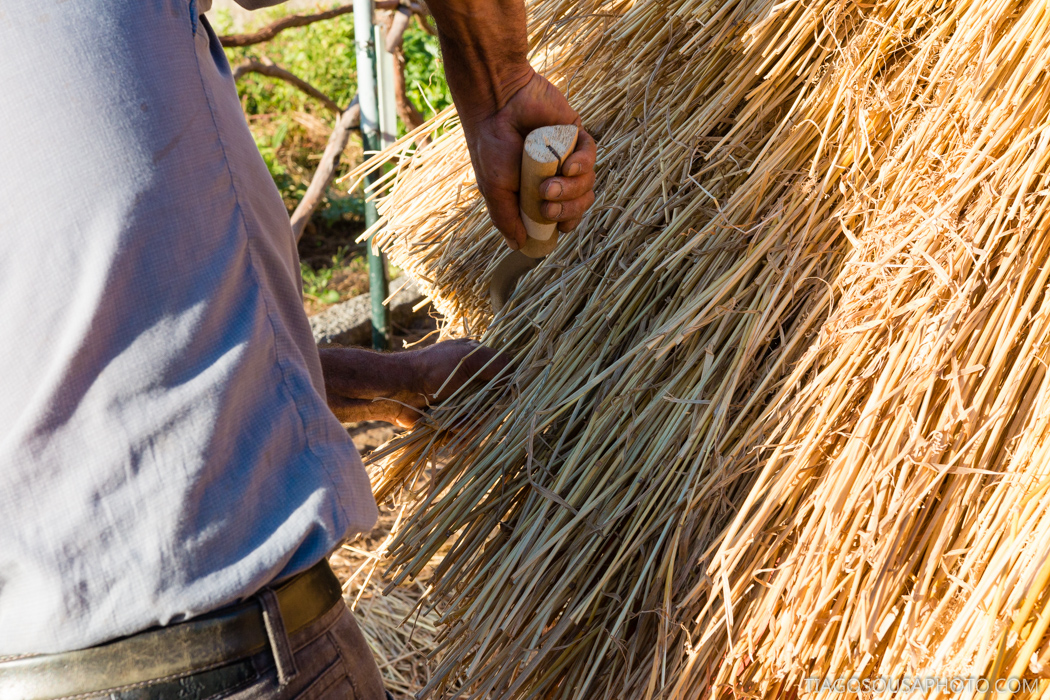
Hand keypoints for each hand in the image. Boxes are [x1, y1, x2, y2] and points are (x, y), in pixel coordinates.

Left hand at [320, 340, 506, 428]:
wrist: (399, 389)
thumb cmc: (433, 369)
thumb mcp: (469, 358)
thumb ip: (497, 363)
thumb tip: (518, 372)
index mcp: (475, 358)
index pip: (503, 373)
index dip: (506, 386)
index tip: (507, 396)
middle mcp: (470, 378)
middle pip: (494, 400)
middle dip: (486, 409)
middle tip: (476, 410)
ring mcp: (459, 398)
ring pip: (481, 417)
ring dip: (471, 420)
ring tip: (455, 419)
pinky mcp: (450, 416)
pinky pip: (466, 428)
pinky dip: (460, 430)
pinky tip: (451, 427)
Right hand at [461, 71, 596, 249]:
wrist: (495, 103)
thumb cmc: (491, 146)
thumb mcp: (494, 190)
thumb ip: (506, 219)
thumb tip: (518, 246)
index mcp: (535, 191)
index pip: (562, 215)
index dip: (564, 222)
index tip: (555, 225)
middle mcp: (554, 175)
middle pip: (579, 202)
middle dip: (568, 209)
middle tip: (548, 205)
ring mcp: (566, 154)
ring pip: (587, 182)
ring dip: (573, 190)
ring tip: (550, 185)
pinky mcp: (576, 134)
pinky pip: (591, 156)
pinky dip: (585, 164)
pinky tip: (570, 165)